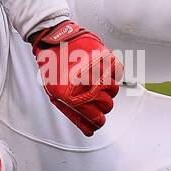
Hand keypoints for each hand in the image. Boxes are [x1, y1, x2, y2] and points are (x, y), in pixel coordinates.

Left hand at [30, 20, 121, 135]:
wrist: (53, 40)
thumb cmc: (52, 68)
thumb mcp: (55, 94)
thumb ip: (73, 114)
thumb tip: (90, 131)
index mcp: (73, 98)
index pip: (97, 120)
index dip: (97, 121)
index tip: (96, 119)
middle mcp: (88, 85)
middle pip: (108, 106)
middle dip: (101, 104)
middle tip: (90, 95)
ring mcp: (99, 70)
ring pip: (114, 91)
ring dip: (106, 89)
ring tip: (93, 79)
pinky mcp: (106, 57)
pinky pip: (118, 73)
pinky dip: (111, 73)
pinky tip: (99, 70)